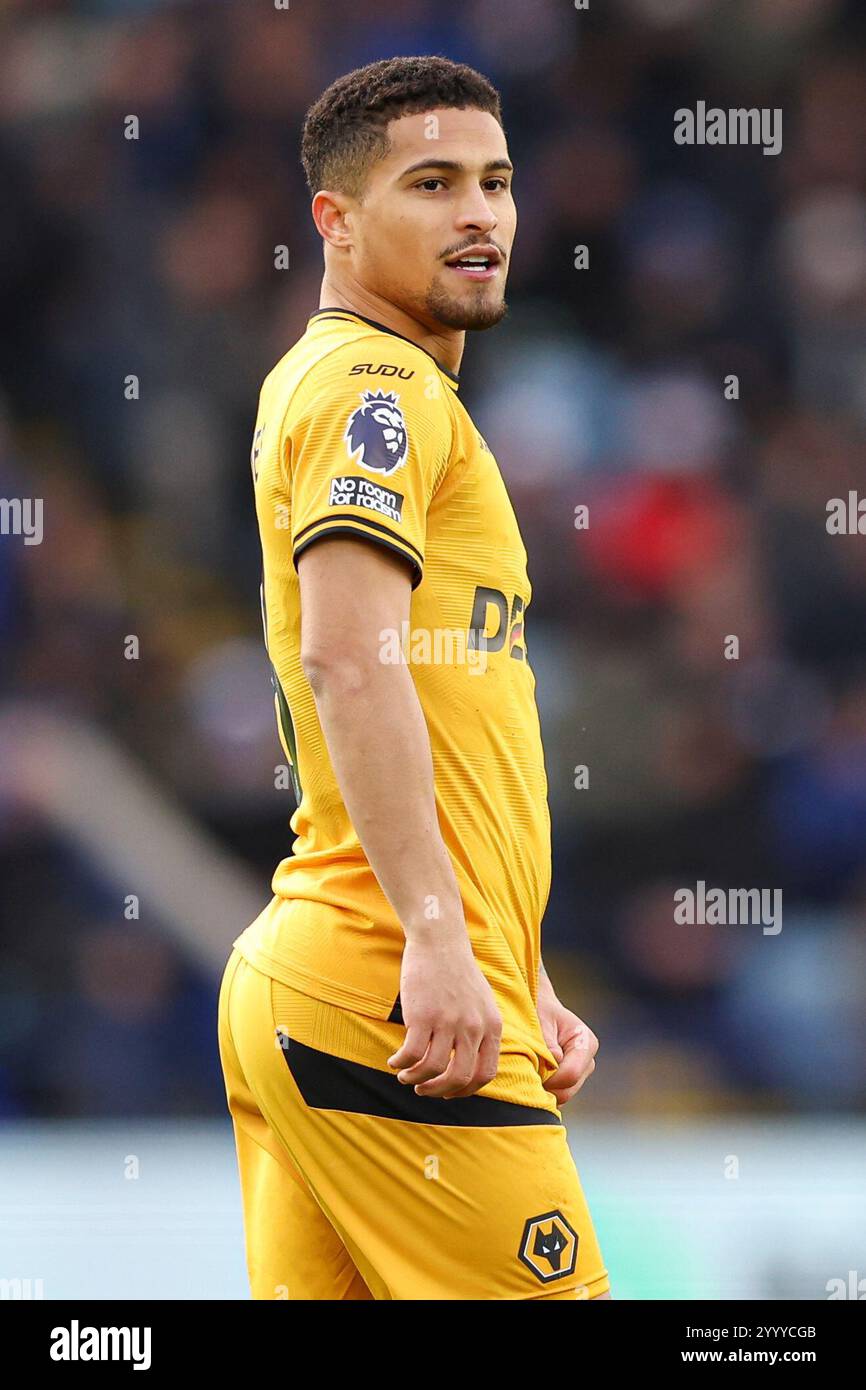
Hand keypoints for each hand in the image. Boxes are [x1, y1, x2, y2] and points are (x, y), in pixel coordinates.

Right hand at [387, 934, 501, 1098]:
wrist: (439, 942)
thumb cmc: (458, 972)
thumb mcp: (483, 1002)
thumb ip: (481, 1030)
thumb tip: (471, 1063)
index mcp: (491, 1026)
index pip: (485, 1074)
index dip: (465, 1090)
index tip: (448, 1091)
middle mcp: (473, 1027)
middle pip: (459, 1078)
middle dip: (438, 1091)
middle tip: (423, 1090)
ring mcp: (448, 1022)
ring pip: (432, 1069)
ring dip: (415, 1079)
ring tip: (405, 1076)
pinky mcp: (422, 1015)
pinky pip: (411, 1054)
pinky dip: (401, 1064)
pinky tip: (394, 1061)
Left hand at [537, 972, 598, 1106]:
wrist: (541, 1009)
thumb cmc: (541, 1010)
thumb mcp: (541, 1020)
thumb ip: (547, 1041)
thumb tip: (555, 1060)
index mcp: (586, 1043)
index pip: (571, 1074)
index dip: (549, 1078)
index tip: (530, 1069)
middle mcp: (588, 1061)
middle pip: (568, 1090)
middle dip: (545, 1086)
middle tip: (525, 1072)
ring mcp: (581, 1074)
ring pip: (562, 1096)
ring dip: (543, 1088)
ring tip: (529, 1070)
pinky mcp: (571, 1081)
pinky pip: (557, 1095)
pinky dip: (544, 1090)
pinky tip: (533, 1074)